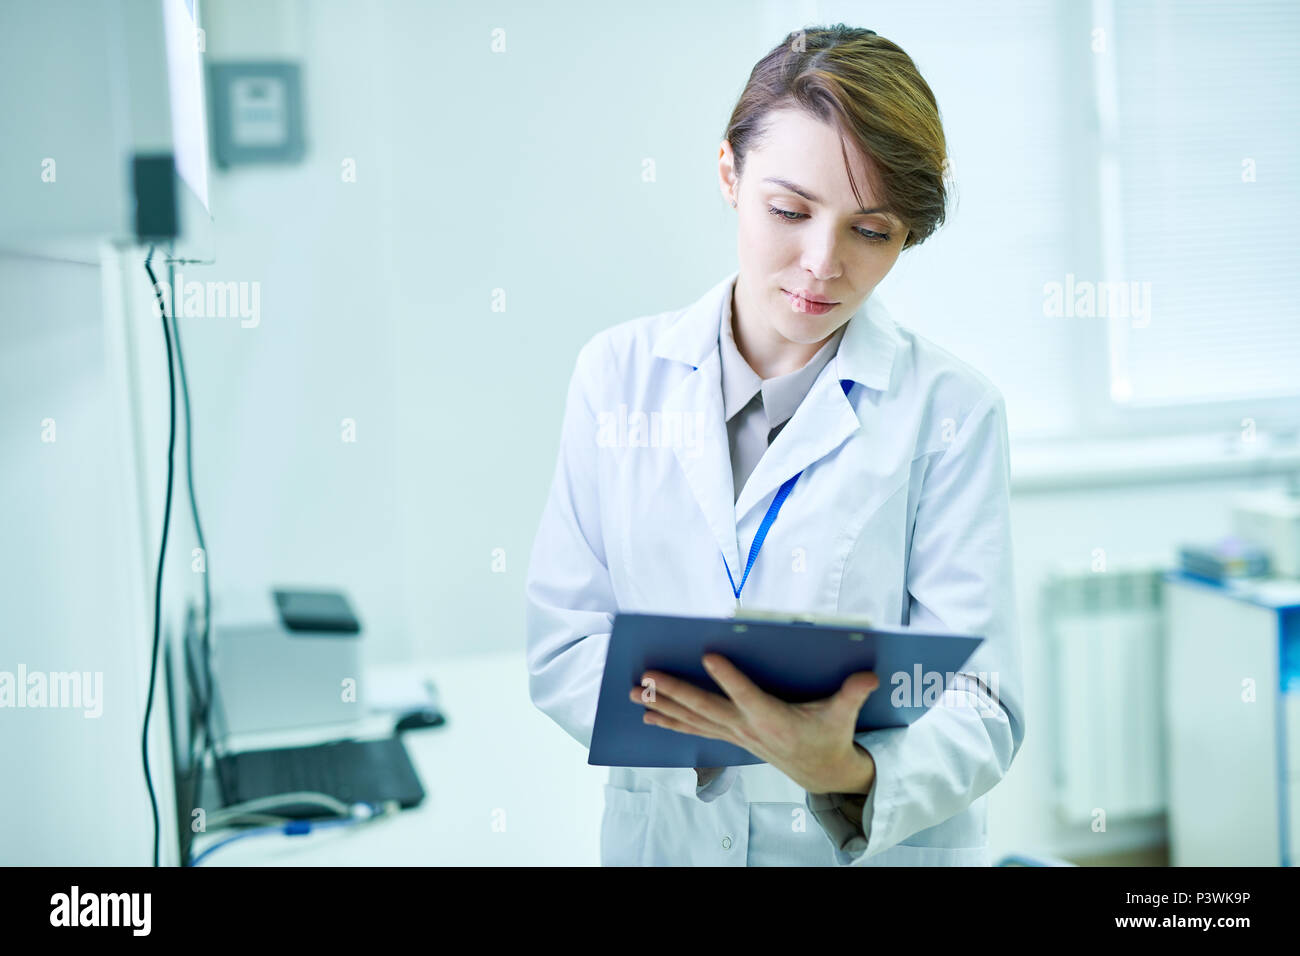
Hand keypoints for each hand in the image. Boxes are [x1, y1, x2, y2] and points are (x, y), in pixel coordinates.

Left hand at [631, 655, 877, 795]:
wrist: (823, 773)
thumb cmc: (830, 737)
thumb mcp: (844, 716)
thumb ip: (852, 694)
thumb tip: (869, 676)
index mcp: (773, 718)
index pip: (748, 694)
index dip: (729, 676)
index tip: (709, 655)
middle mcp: (748, 728)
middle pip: (706, 708)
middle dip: (674, 691)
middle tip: (648, 677)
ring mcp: (736, 735)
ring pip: (693, 719)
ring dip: (663, 706)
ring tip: (635, 695)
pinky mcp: (731, 738)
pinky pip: (695, 729)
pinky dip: (672, 721)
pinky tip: (650, 714)